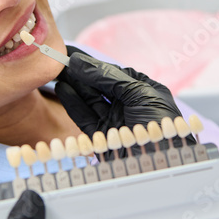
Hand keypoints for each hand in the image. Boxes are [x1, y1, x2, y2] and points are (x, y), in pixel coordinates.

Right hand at [54, 45, 182, 136]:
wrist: (162, 164)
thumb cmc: (161, 128)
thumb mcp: (140, 94)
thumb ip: (110, 77)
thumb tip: (81, 63)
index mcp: (143, 92)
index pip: (113, 73)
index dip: (92, 63)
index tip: (72, 54)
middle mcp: (128, 105)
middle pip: (99, 85)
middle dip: (80, 73)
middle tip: (59, 60)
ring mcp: (114, 121)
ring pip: (89, 99)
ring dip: (73, 85)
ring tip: (57, 71)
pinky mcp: (102, 138)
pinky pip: (84, 117)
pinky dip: (72, 103)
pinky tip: (62, 89)